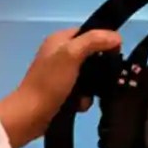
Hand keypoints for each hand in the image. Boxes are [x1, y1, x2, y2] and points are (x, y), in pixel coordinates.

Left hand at [0, 27, 121, 147]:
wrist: (30, 115)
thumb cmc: (50, 82)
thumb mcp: (72, 54)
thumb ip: (94, 41)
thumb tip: (117, 37)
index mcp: (60, 39)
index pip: (89, 32)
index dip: (104, 40)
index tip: (116, 53)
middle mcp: (60, 53)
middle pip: (91, 54)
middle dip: (100, 68)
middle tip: (105, 77)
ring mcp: (60, 73)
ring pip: (89, 75)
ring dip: (93, 86)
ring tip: (88, 95)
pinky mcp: (62, 91)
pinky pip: (82, 90)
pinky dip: (84, 98)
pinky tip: (80, 105)